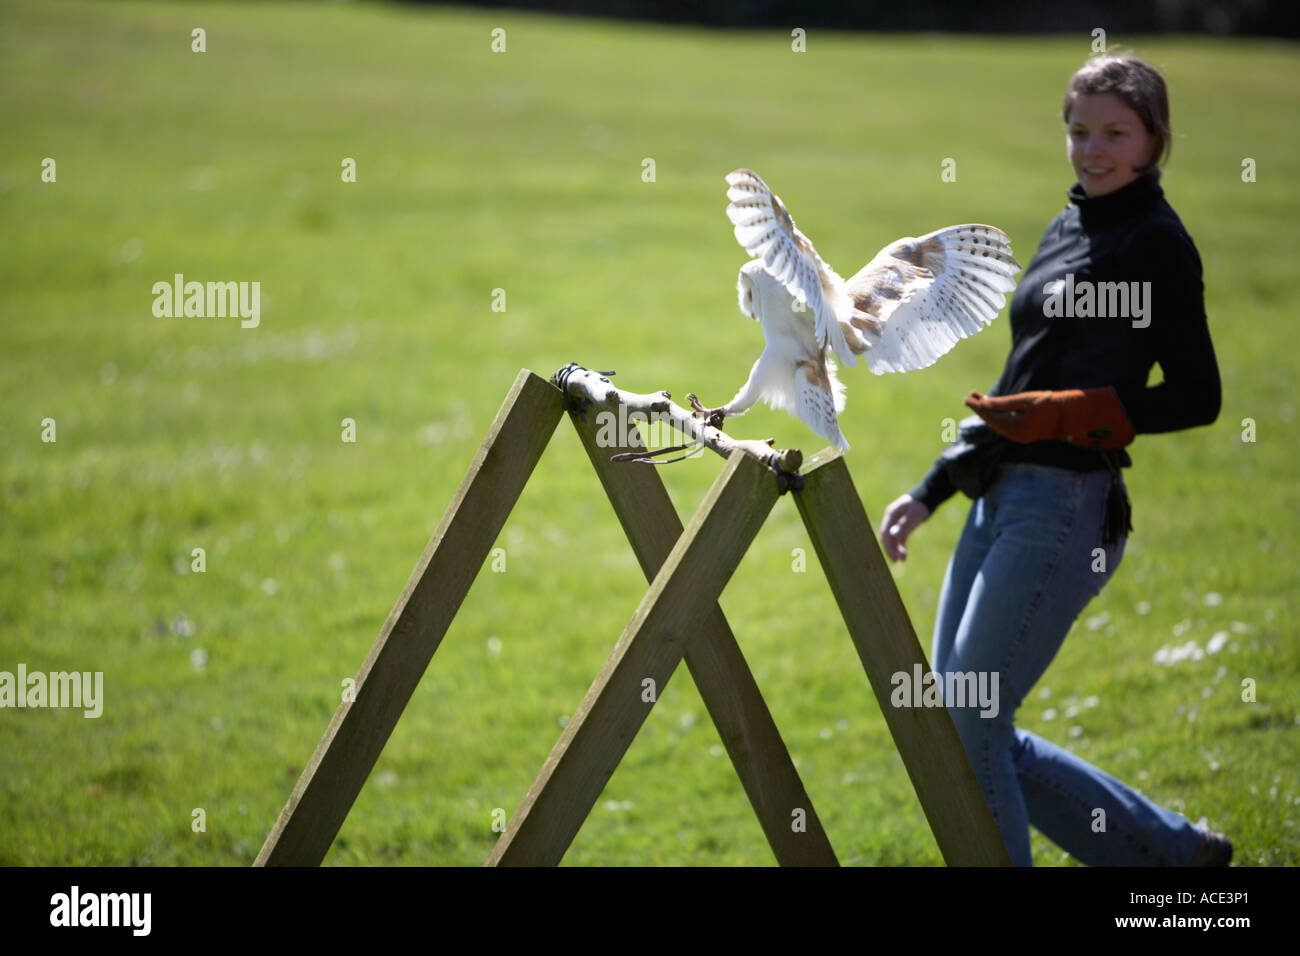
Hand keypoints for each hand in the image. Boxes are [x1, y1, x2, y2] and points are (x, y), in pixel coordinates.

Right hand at [880, 494, 929, 562]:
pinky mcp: (903, 526)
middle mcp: (891, 519)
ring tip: (902, 560)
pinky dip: (901, 547)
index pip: (885, 533)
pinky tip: (904, 556)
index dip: (887, 546)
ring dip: (896, 550)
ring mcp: (896, 523)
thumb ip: (903, 524)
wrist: (928, 497)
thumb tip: (892, 535)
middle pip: (887, 537)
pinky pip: (899, 539)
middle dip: (890, 549)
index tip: (893, 556)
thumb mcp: (913, 515)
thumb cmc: (920, 504)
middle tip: (896, 561)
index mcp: (890, 514)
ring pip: (893, 539)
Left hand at [963, 387, 1134, 448]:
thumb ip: (1004, 403)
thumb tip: (984, 404)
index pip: (991, 416)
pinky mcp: (1024, 434)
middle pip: (992, 421)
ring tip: (977, 399)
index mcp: (1017, 428)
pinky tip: (992, 407)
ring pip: (998, 423)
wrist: (1074, 415)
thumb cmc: (1053, 403)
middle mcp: (1016, 436)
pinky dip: (997, 415)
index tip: (968, 397)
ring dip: (988, 411)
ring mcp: (1020, 436)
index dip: (979, 406)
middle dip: (981, 409)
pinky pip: (1005, 425)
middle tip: (969, 397)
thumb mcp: (1027, 400)